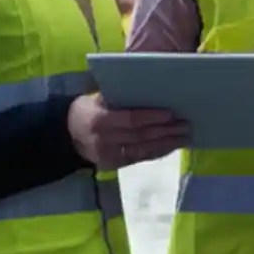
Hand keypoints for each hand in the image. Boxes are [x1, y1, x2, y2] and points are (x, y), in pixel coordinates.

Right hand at [67, 94, 189, 169]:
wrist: (68, 135)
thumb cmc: (87, 109)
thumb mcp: (96, 98)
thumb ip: (118, 96)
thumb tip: (150, 87)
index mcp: (99, 121)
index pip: (131, 120)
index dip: (152, 117)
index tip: (171, 114)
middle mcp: (104, 141)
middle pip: (141, 136)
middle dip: (165, 131)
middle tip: (186, 125)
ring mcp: (109, 156)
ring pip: (143, 150)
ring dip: (167, 144)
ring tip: (185, 136)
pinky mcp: (115, 165)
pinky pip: (140, 158)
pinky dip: (158, 152)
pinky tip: (171, 146)